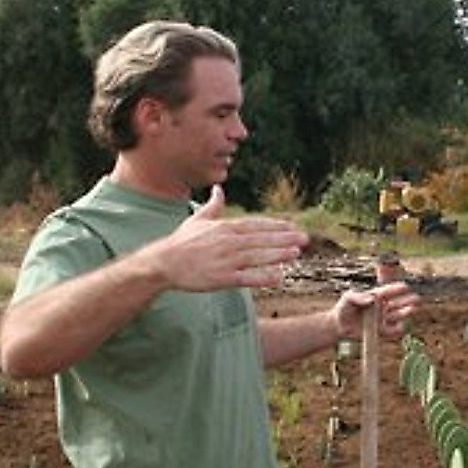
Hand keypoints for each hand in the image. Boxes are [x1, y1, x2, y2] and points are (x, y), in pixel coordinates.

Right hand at [154, 184, 307, 290]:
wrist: (163, 262)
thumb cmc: (181, 242)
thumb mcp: (198, 219)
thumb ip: (213, 205)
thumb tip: (219, 188)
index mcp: (225, 228)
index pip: (256, 225)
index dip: (275, 226)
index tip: (292, 226)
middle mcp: (228, 242)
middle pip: (261, 239)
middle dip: (284, 238)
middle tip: (304, 238)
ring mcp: (226, 260)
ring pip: (257, 256)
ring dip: (278, 254)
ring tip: (296, 252)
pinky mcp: (221, 278)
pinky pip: (246, 278)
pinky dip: (262, 277)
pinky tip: (278, 278)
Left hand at [333, 281, 420, 339]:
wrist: (339, 325)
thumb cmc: (344, 308)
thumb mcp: (348, 298)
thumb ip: (358, 296)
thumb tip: (371, 298)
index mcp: (375, 296)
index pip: (388, 291)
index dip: (396, 289)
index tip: (405, 287)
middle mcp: (382, 307)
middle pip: (397, 303)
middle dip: (407, 300)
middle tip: (416, 298)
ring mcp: (382, 319)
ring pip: (397, 315)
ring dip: (405, 313)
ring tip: (412, 309)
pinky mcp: (380, 331)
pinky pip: (392, 331)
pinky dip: (397, 330)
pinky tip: (402, 327)